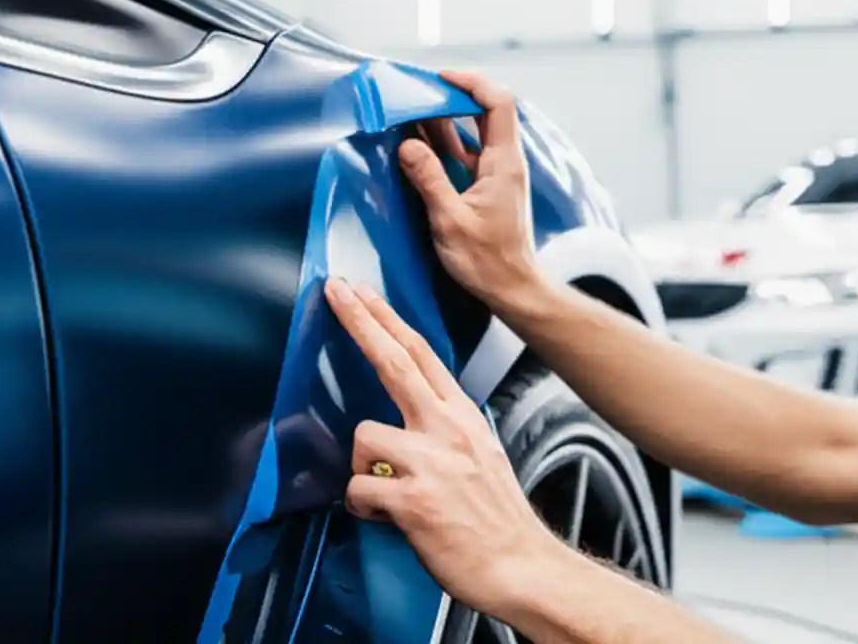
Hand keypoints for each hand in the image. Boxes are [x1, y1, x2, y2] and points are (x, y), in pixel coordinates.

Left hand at [324, 278, 561, 616]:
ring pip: (363, 438)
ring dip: (363, 469)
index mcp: (462, 416)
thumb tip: (407, 418)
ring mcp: (431, 462)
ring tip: (388, 495)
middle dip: (361, 320)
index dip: (386, 319)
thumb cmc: (496, 519)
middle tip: (335, 290)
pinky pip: (358, 489)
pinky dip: (364, 507)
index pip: (419, 354)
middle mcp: (448, 430)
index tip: (362, 292)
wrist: (522, 567)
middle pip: (394, 362)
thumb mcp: (479, 453)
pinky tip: (387, 517)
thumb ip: (444, 429)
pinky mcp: (414, 500)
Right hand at [403, 71, 538, 307]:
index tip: (439, 78)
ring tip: (409, 114)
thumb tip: (407, 144)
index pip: (497, 103)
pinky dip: (442, 146)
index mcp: (503, 163)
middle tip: (417, 93)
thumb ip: (429, 179)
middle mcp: (504, 162)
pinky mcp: (485, 188)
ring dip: (442, 122)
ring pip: (471, 134)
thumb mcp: (450, 219)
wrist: (512, 289)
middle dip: (450, 98)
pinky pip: (464, 155)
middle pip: (483, 112)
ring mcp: (496, 175)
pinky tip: (417, 146)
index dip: (471, 83)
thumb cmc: (486, 260)